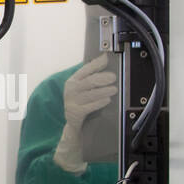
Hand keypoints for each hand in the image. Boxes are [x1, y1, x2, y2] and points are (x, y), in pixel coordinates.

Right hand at [54, 54, 117, 173]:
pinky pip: (89, 107)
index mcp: (72, 81)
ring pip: (89, 94)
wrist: (72, 125)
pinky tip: (107, 100)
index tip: (107, 59)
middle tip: (113, 77)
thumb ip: (92, 74)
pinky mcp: (75, 113)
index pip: (85, 70)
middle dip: (102, 79)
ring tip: (114, 89)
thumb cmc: (81, 102)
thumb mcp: (84, 88)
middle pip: (88, 82)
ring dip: (103, 91)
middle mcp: (70, 90)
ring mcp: (71, 102)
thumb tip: (105, 58)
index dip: (96, 64)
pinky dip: (99, 103)